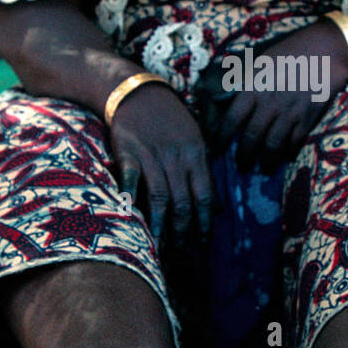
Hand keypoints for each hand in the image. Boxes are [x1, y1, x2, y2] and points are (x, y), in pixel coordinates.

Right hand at [107, 81, 214, 245]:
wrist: (138, 92)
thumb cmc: (171, 120)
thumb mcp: (196, 142)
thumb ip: (206, 175)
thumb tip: (219, 209)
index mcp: (196, 156)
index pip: (205, 195)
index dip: (204, 223)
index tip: (202, 245)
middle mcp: (176, 158)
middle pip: (183, 201)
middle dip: (183, 231)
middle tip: (181, 255)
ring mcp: (152, 155)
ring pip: (160, 196)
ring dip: (161, 224)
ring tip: (160, 248)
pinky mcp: (128, 152)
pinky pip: (131, 178)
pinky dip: (131, 197)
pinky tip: (130, 217)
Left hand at [204, 20, 347, 173]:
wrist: (326, 49)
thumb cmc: (290, 51)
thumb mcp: (261, 60)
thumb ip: (244, 80)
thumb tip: (224, 96)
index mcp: (254, 86)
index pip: (232, 118)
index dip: (221, 136)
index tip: (216, 147)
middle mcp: (270, 102)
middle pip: (252, 137)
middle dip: (244, 156)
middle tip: (241, 166)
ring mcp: (290, 112)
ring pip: (273, 145)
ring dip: (266, 161)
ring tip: (263, 168)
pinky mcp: (308, 118)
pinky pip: (295, 142)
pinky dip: (288, 153)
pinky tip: (285, 157)